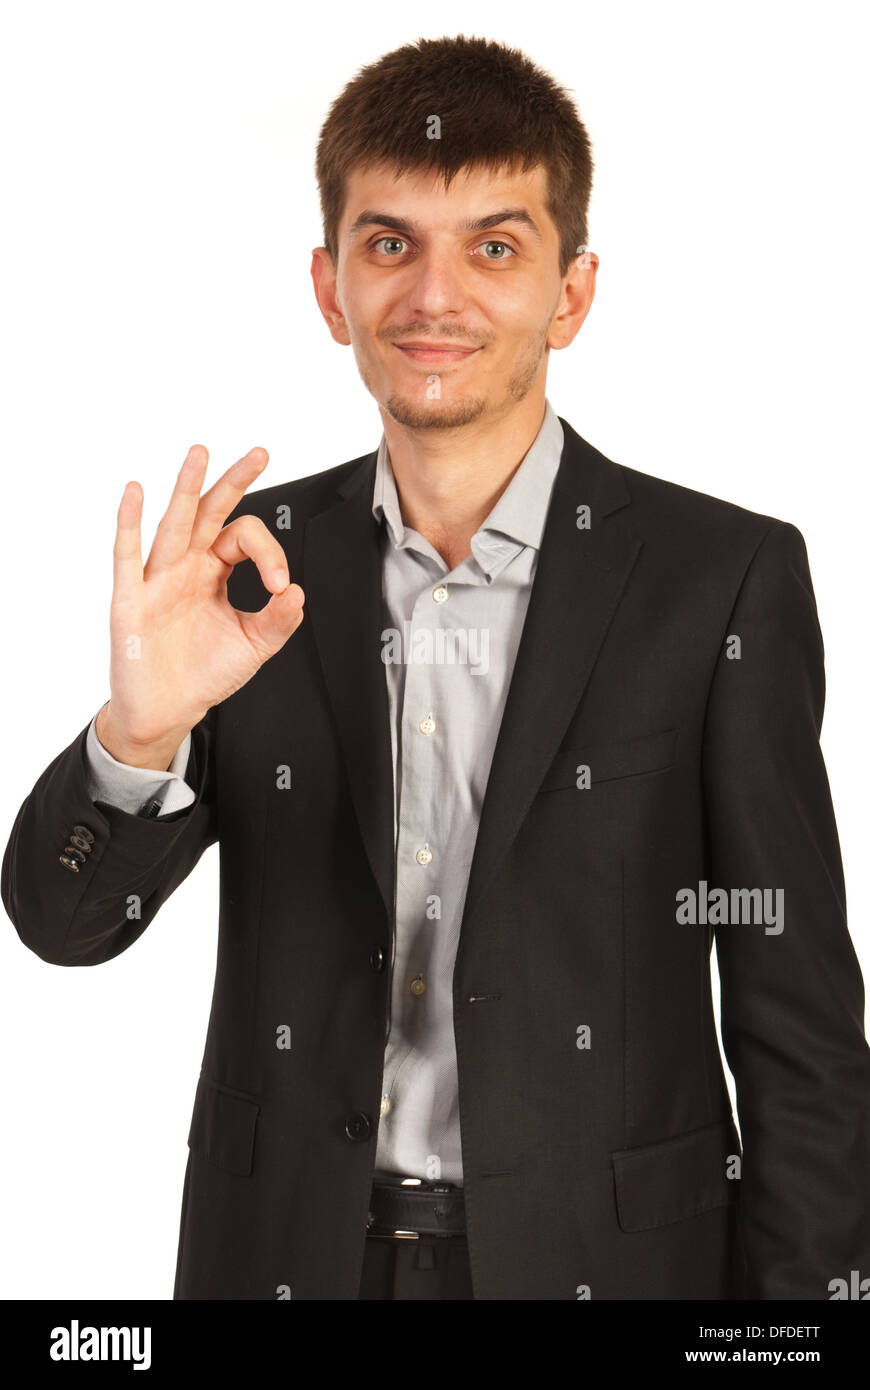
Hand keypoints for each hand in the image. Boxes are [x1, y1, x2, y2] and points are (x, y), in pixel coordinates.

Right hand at [96, 444, 303, 768]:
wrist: (168, 709)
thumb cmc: (204, 673)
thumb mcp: (252, 647)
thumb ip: (278, 620)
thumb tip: (297, 592)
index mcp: (215, 573)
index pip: (243, 540)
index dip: (267, 554)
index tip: (278, 585)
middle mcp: (187, 567)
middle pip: (210, 513)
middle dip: (233, 482)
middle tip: (260, 454)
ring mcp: (158, 579)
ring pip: (173, 524)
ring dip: (186, 487)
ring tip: (200, 453)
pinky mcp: (131, 598)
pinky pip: (128, 555)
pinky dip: (129, 523)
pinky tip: (134, 492)